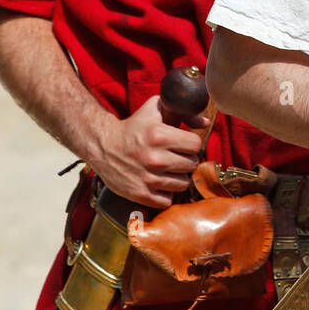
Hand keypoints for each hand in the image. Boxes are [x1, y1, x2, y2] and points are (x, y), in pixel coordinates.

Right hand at [84, 96, 209, 207]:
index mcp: (159, 135)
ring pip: (183, 183)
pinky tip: (158, 183)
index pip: (196, 145)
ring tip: (167, 170)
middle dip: (185, 160)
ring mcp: (147, 178)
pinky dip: (165, 193)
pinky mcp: (140, 194)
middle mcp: (154, 158)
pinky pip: (168, 200)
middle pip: (192, 164)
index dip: (191, 144)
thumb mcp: (155, 109)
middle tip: (174, 157)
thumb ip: (183, 112)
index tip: (182, 144)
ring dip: (177, 177)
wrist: (102, 144)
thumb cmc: (133, 126)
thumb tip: (206, 123)